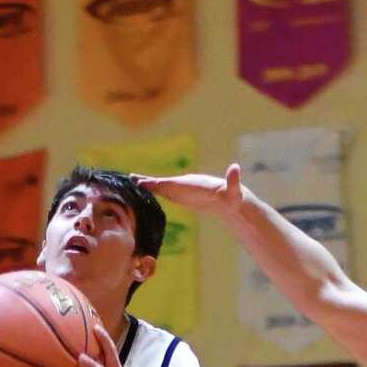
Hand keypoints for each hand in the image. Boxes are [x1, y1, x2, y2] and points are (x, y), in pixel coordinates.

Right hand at [132, 164, 246, 220]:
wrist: (231, 198)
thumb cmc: (233, 196)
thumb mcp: (234, 190)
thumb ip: (233, 180)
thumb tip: (235, 168)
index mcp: (194, 183)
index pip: (175, 183)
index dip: (161, 183)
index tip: (147, 183)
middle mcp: (185, 183)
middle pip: (164, 183)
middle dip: (149, 182)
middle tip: (131, 179)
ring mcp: (182, 188)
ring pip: (162, 187)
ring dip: (147, 185)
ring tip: (131, 182)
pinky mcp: (181, 195)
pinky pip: (165, 193)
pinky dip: (153, 191)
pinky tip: (142, 192)